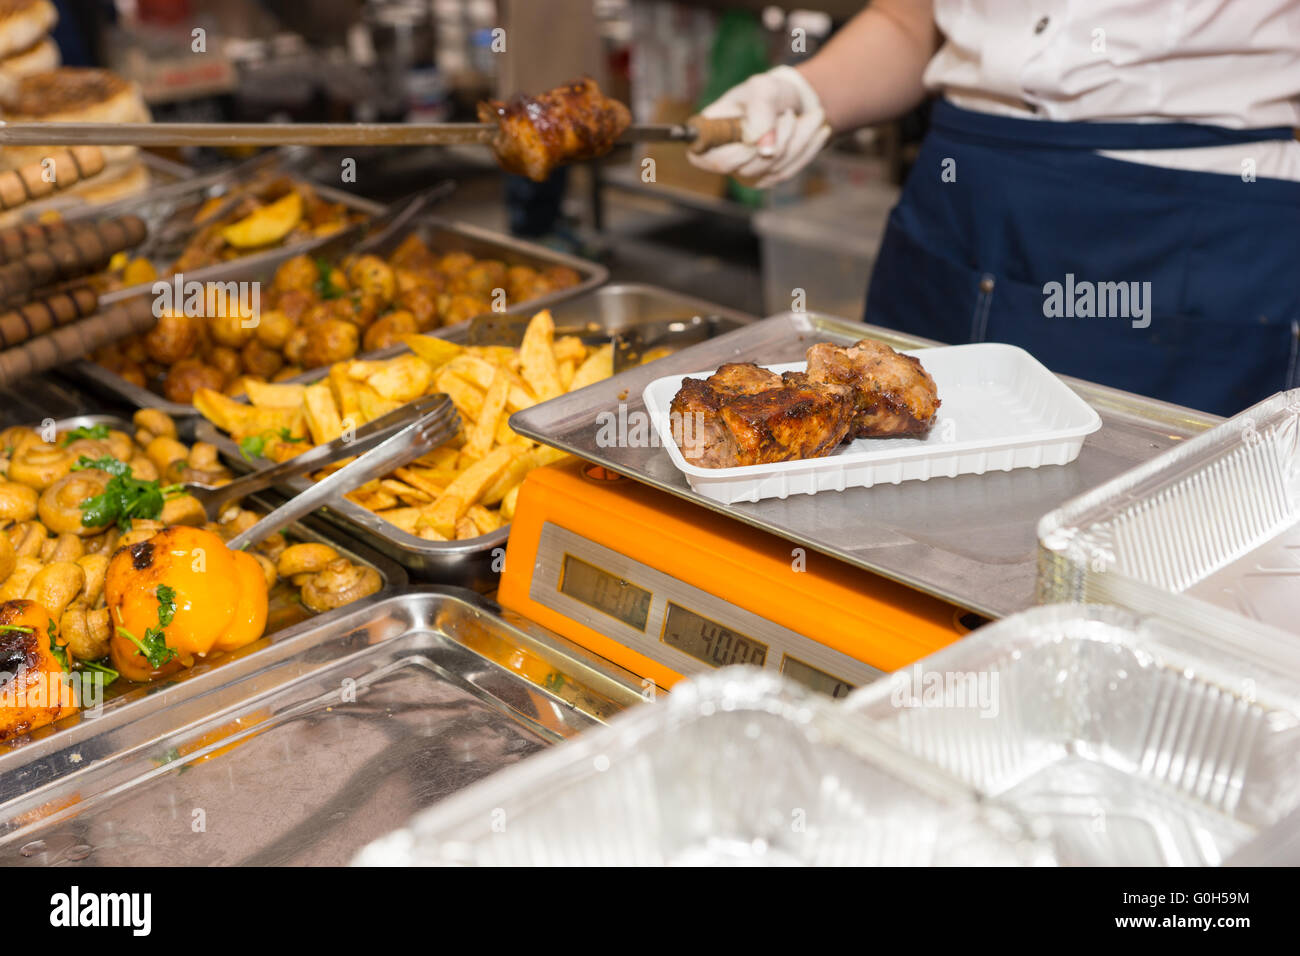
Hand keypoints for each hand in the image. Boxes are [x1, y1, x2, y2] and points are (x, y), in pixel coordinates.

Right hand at [688, 65, 830, 187]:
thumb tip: (765, 151)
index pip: (719, 161)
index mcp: (709, 139)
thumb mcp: (762, 89)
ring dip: (797, 137)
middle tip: (788, 113)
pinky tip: (817, 128)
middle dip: (779, 136)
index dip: (742, 151)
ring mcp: (746, 174)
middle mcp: (723, 162)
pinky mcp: (770, 179)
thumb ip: (760, 113)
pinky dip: (809, 145)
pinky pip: (792, 169)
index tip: (762, 130)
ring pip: (776, 166)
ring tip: (802, 115)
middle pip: (751, 166)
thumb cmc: (766, 92)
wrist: (789, 100)